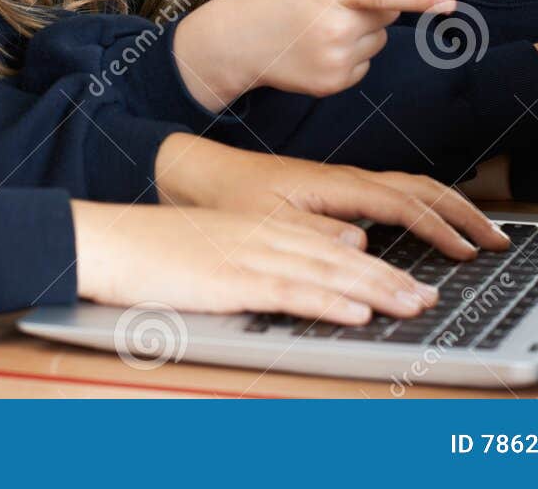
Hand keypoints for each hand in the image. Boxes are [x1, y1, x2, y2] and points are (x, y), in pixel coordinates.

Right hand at [70, 200, 440, 323]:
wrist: (108, 241)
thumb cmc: (154, 252)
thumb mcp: (217, 247)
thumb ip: (268, 251)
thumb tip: (321, 255)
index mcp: (259, 228)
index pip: (331, 245)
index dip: (375, 264)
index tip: (409, 282)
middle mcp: (262, 236)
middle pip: (340, 256)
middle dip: (389, 278)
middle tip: (429, 297)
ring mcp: (248, 254)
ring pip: (326, 270)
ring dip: (375, 289)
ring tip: (412, 304)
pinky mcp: (231, 277)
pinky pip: (290, 289)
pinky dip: (328, 299)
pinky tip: (356, 310)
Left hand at [153, 133, 509, 258]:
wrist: (195, 171)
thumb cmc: (228, 195)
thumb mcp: (266, 220)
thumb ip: (314, 233)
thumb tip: (362, 246)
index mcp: (335, 184)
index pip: (402, 203)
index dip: (438, 229)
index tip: (468, 252)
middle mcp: (345, 179)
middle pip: (419, 188)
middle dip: (462, 212)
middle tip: (498, 240)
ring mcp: (342, 183)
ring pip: (409, 188)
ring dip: (448, 207)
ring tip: (479, 232)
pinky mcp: (334, 191)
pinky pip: (393, 194)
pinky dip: (423, 206)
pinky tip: (429, 224)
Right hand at [173, 0, 454, 108]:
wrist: (232, 43)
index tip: (449, 1)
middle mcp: (334, 30)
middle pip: (388, 15)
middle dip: (373, 7)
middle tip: (330, 4)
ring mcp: (334, 61)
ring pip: (379, 40)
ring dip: (361, 32)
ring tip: (318, 28)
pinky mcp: (333, 84)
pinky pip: (365, 64)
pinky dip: (351, 55)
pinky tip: (317, 48)